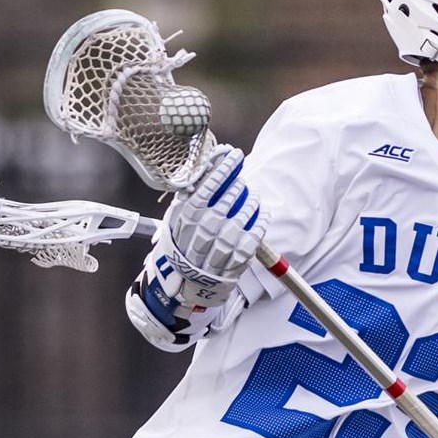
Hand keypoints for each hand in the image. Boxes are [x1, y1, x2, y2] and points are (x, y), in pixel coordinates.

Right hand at [161, 144, 267, 305]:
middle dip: (239, 184)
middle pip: (230, 196)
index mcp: (190, 215)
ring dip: (252, 200)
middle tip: (241, 180)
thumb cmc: (183, 246)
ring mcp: (225, 241)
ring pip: (246, 211)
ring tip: (252, 196)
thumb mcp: (176, 220)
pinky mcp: (240, 254)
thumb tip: (201, 171)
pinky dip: (261, 218)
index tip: (235, 155)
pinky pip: (257, 231)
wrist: (190, 282)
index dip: (225, 167)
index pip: (210, 184)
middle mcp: (208, 227)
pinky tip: (261, 211)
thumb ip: (187, 197)